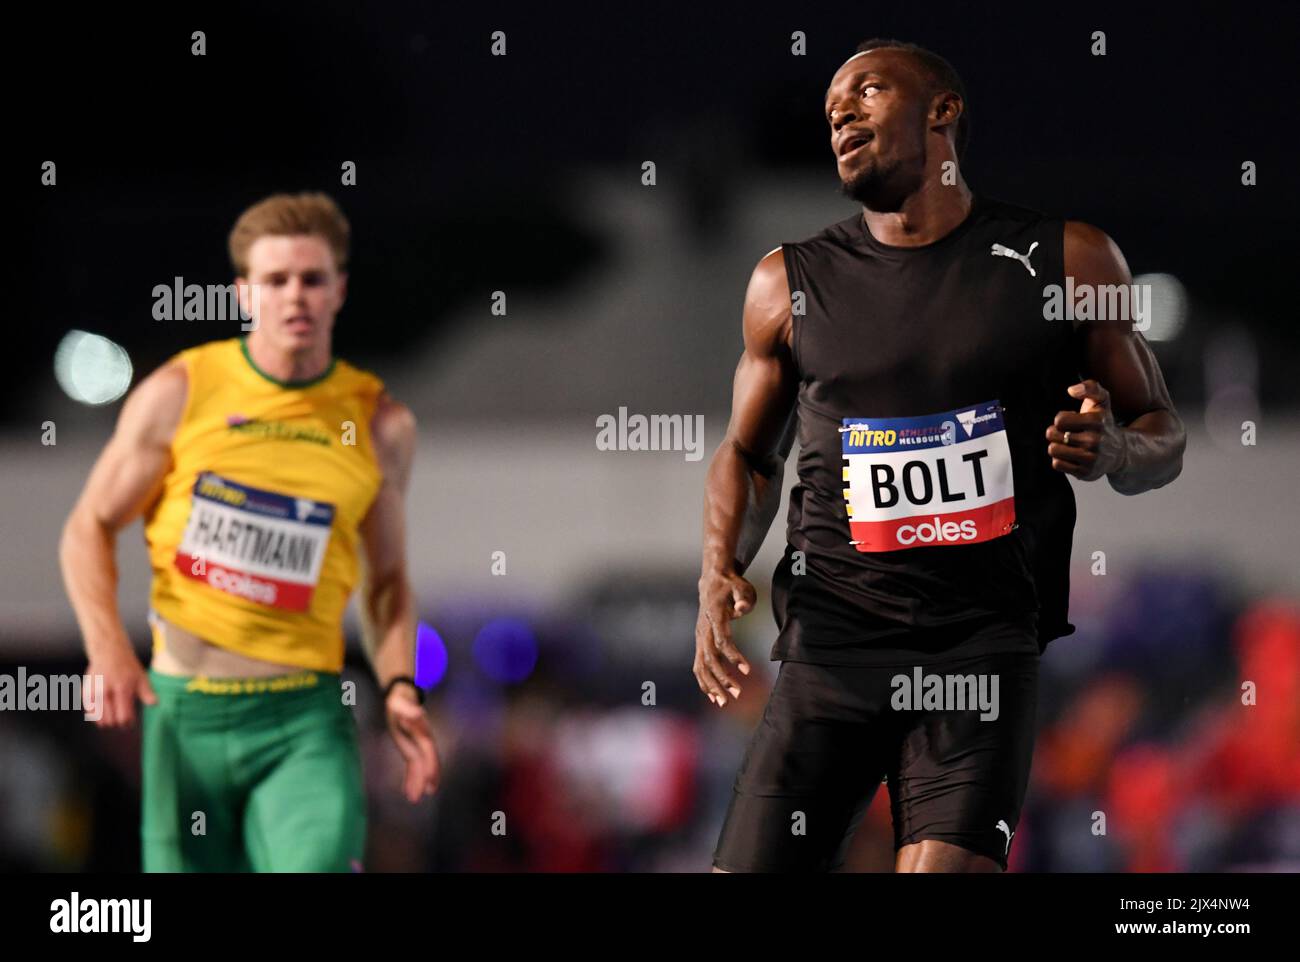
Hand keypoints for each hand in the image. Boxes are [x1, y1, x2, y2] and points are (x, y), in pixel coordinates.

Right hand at [84, 642, 156, 727]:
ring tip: (114, 715)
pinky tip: (104, 710)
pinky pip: (90, 713)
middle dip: (118, 723)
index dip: (128, 724)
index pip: (123, 717)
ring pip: (99, 720)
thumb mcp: (141, 677)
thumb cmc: (128, 667)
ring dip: (107, 722)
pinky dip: (97, 715)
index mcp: (122, 689)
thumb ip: (147, 693)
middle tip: (122, 718)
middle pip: (111, 721)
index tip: (130, 723)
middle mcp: (106, 692)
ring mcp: (94, 693)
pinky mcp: (85, 693)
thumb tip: (155, 704)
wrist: (108, 652)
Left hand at [385, 685, 439, 802]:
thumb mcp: (399, 701)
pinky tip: (409, 792)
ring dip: (420, 782)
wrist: (401, 697)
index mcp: (422, 730)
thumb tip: (418, 712)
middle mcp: (423, 740)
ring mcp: (417, 746)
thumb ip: (407, 708)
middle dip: (428, 777)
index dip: (431, 763)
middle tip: (428, 792)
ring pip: (420, 767)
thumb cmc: (399, 699)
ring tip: (415, 799)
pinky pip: (412, 766)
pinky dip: (412, 779)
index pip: (428, 749)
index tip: (432, 777)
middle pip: (427, 761)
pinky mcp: (410, 749)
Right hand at [694, 570, 754, 707]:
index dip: (734, 657)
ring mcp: (699, 638)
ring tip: (725, 703)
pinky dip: (704, 683)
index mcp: (714, 616)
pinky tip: (714, 697)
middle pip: (709, 659)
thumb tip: (741, 609)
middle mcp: (703, 630)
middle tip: (738, 695)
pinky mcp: (700, 643)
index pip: (722, 641)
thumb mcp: (741, 587)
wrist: (712, 581)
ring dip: (712, 686)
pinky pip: (698, 667)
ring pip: (701, 667)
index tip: (748, 672)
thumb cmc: (731, 585)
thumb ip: (743, 598)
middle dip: (722, 678)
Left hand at [1046, 379, 1128, 481]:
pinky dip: (1060, 460)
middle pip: (1052, 435)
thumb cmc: (1104, 423)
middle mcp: (1095, 441)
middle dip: (1056, 433)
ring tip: (1068, 444)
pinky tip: (1072, 456)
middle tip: (1068, 434)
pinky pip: (1057, 464)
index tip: (1071, 422)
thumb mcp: (1102, 401)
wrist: (1120, 451)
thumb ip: (1090, 387)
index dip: (1061, 419)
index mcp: (1097, 421)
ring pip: (1053, 450)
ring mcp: (1090, 458)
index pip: (1060, 420)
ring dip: (1057, 446)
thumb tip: (1071, 390)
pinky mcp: (1085, 473)